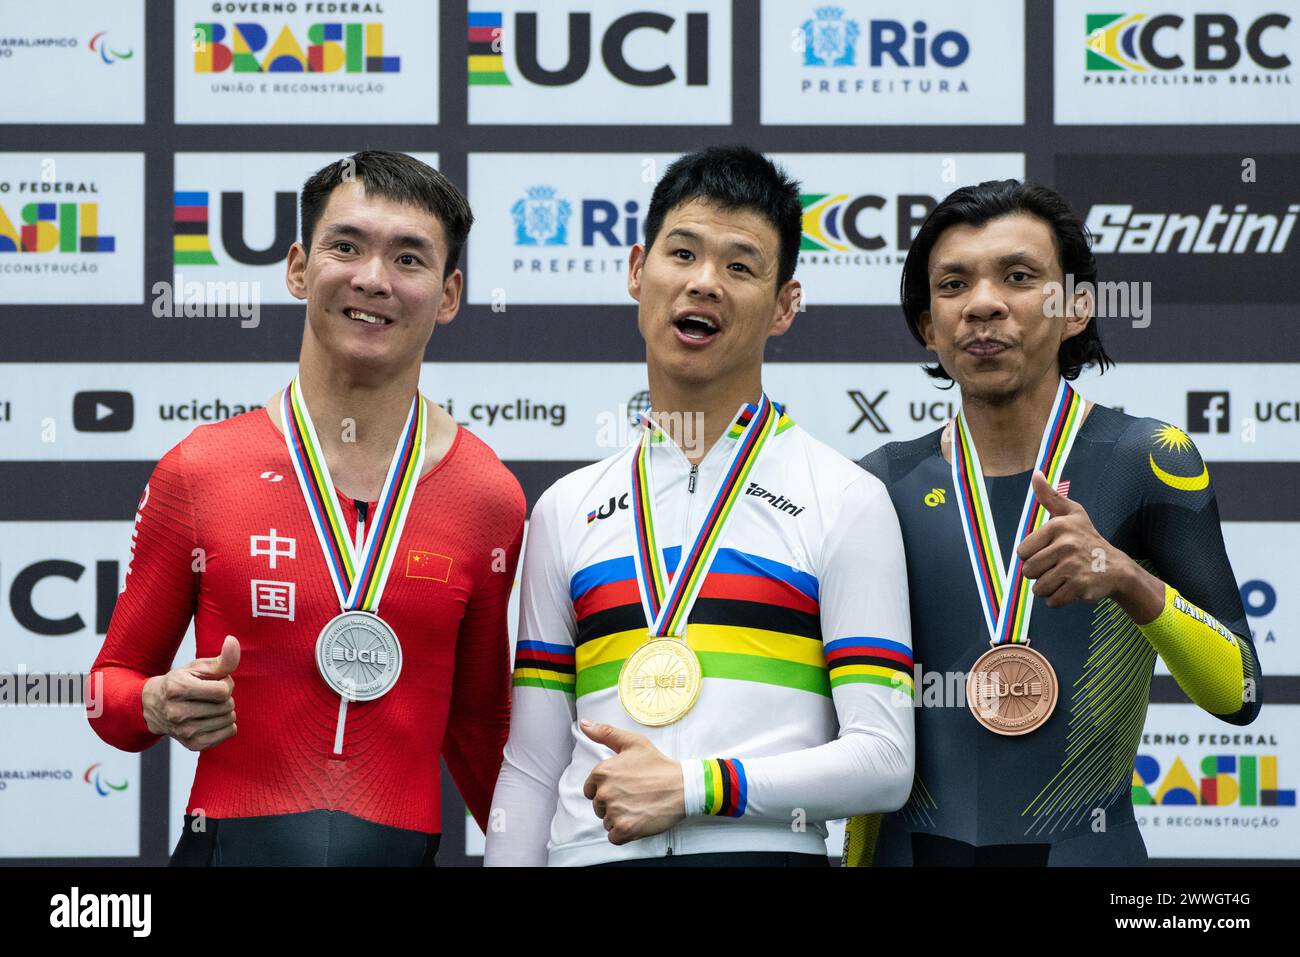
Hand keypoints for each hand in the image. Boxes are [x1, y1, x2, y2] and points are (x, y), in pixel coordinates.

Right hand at [142, 635, 239, 750]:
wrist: (155, 707)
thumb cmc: (182, 682)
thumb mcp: (198, 667)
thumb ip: (221, 658)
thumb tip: (233, 640)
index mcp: (177, 689)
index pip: (223, 691)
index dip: (225, 683)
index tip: (214, 682)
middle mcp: (177, 713)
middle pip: (226, 705)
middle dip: (225, 697)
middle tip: (209, 695)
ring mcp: (184, 732)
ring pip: (229, 719)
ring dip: (225, 710)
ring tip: (209, 706)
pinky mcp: (193, 744)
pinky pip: (229, 733)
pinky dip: (227, 724)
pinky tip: (212, 718)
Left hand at [580, 720, 684, 844]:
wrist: (682, 786)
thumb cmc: (658, 765)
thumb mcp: (633, 742)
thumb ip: (605, 733)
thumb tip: (584, 725)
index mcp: (602, 772)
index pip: (590, 790)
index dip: (605, 789)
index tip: (622, 787)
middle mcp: (604, 792)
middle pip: (598, 807)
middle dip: (613, 804)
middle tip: (633, 796)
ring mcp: (614, 812)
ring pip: (606, 821)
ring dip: (619, 818)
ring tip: (638, 807)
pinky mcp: (625, 829)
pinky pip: (614, 837)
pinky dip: (624, 833)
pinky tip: (637, 820)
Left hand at [1016, 471, 1131, 608]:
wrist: (1116, 567)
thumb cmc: (1087, 538)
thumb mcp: (1071, 514)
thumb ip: (1050, 497)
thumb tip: (1036, 474)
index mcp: (1057, 526)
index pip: (1021, 552)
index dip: (1032, 556)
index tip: (1049, 552)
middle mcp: (1065, 545)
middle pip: (1028, 571)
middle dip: (1039, 574)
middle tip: (1057, 567)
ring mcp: (1073, 567)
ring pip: (1038, 588)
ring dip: (1048, 588)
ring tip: (1063, 578)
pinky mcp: (1080, 587)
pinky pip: (1052, 601)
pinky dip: (1058, 599)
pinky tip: (1071, 588)